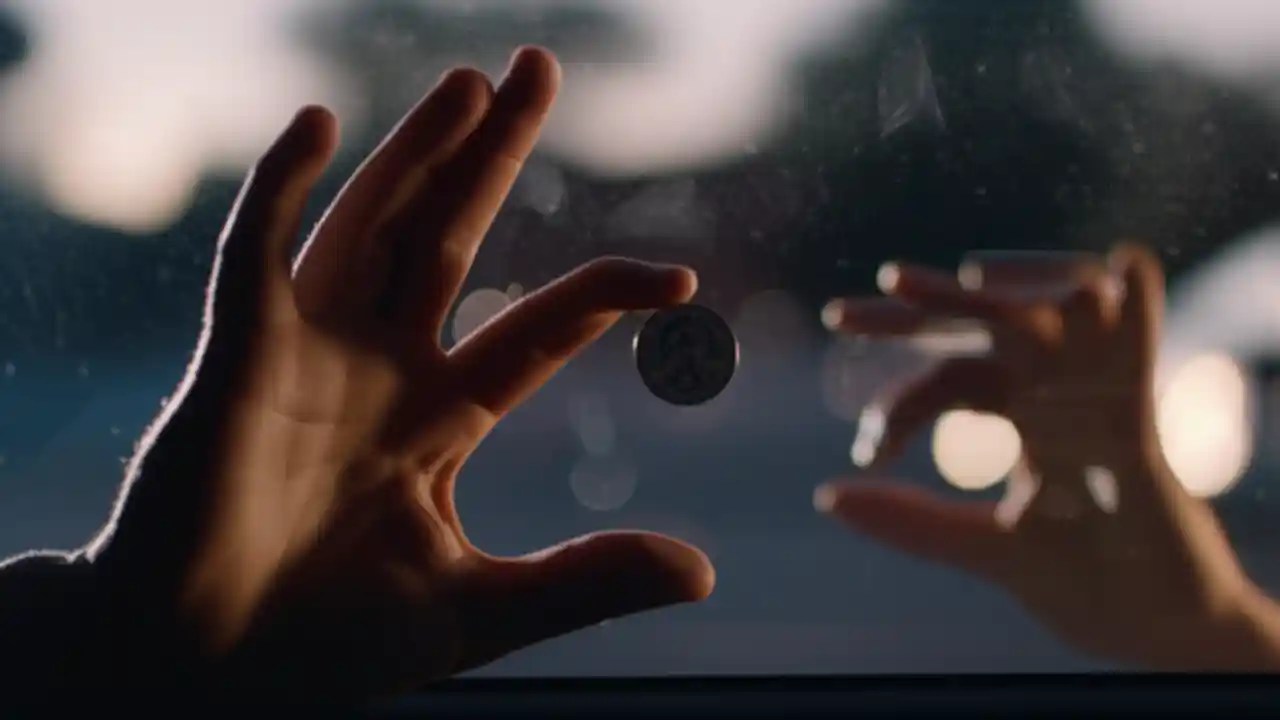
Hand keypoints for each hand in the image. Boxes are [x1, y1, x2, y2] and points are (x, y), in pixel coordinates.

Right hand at [82, 47, 712, 697]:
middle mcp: (380, 367)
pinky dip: (281, 188)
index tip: (681, 280)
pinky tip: (317, 124)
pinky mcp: (235, 354)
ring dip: (416, 152)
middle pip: (453, 238)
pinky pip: (257, 254)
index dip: (605, 296)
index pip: (537, 330)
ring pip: (372, 226)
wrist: (199, 670)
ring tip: (471, 83)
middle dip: (495, 155)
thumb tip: (703, 575)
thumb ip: (583, 582)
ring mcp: (308, 352)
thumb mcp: (476, 609)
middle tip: (541, 69)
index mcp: (438, 417)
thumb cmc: (325, 645)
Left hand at [817, 245, 1279, 670]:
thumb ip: (911, 522)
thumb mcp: (982, 545)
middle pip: (987, 327)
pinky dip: (1136, 300)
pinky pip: (1145, 339)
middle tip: (848, 312)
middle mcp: (1055, 390)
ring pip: (1053, 317)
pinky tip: (1121, 268)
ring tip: (968, 277)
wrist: (1155, 621)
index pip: (949, 378)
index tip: (868, 452)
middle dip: (926, 308)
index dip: (900, 402)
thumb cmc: (1077, 574)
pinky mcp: (1141, 417)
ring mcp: (1097, 396)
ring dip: (1016, 286)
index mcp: (1018, 413)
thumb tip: (827, 496)